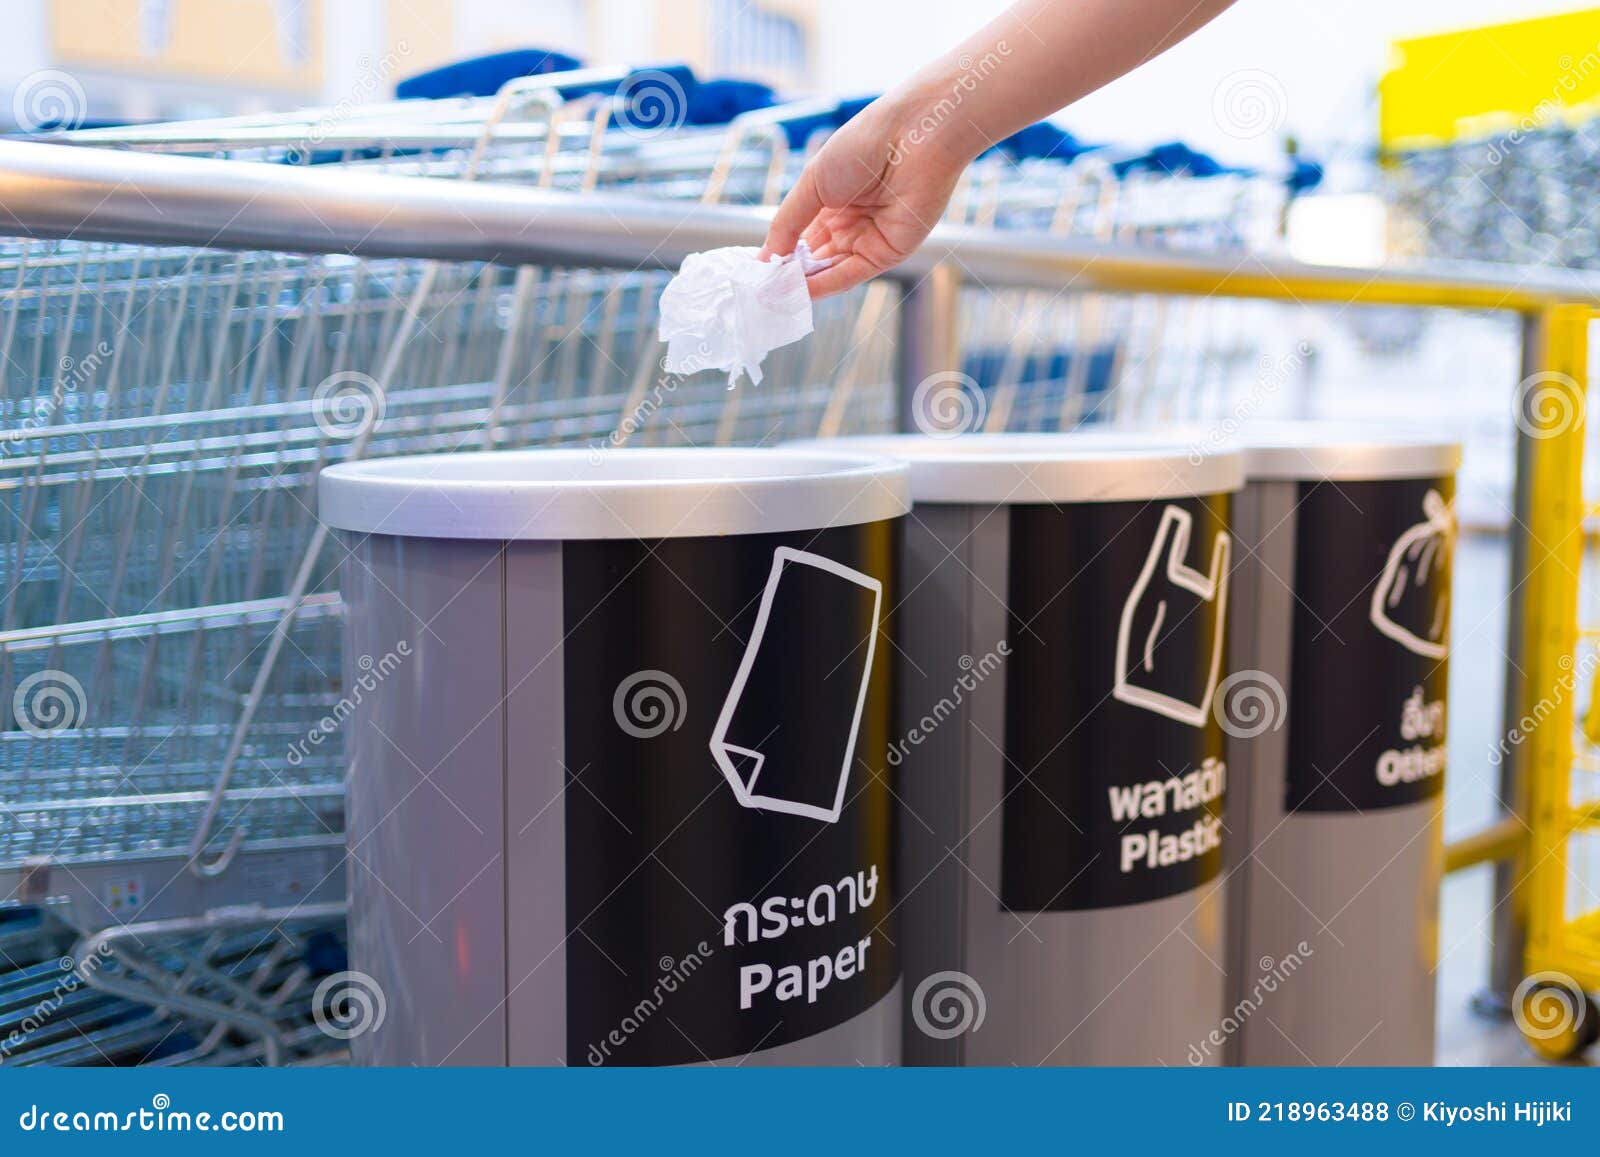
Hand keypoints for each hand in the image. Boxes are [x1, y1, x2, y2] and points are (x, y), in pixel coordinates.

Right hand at [759, 93, 971, 298]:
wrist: (912, 137)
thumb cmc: (862, 146)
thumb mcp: (812, 183)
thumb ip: (787, 223)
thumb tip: (765, 257)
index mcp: (831, 200)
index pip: (801, 237)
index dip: (780, 253)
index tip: (758, 270)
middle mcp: (851, 222)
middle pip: (815, 258)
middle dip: (790, 274)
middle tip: (763, 290)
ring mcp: (869, 238)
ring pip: (831, 271)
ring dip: (804, 285)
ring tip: (775, 295)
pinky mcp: (888, 252)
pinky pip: (851, 274)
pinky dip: (826, 285)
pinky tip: (802, 291)